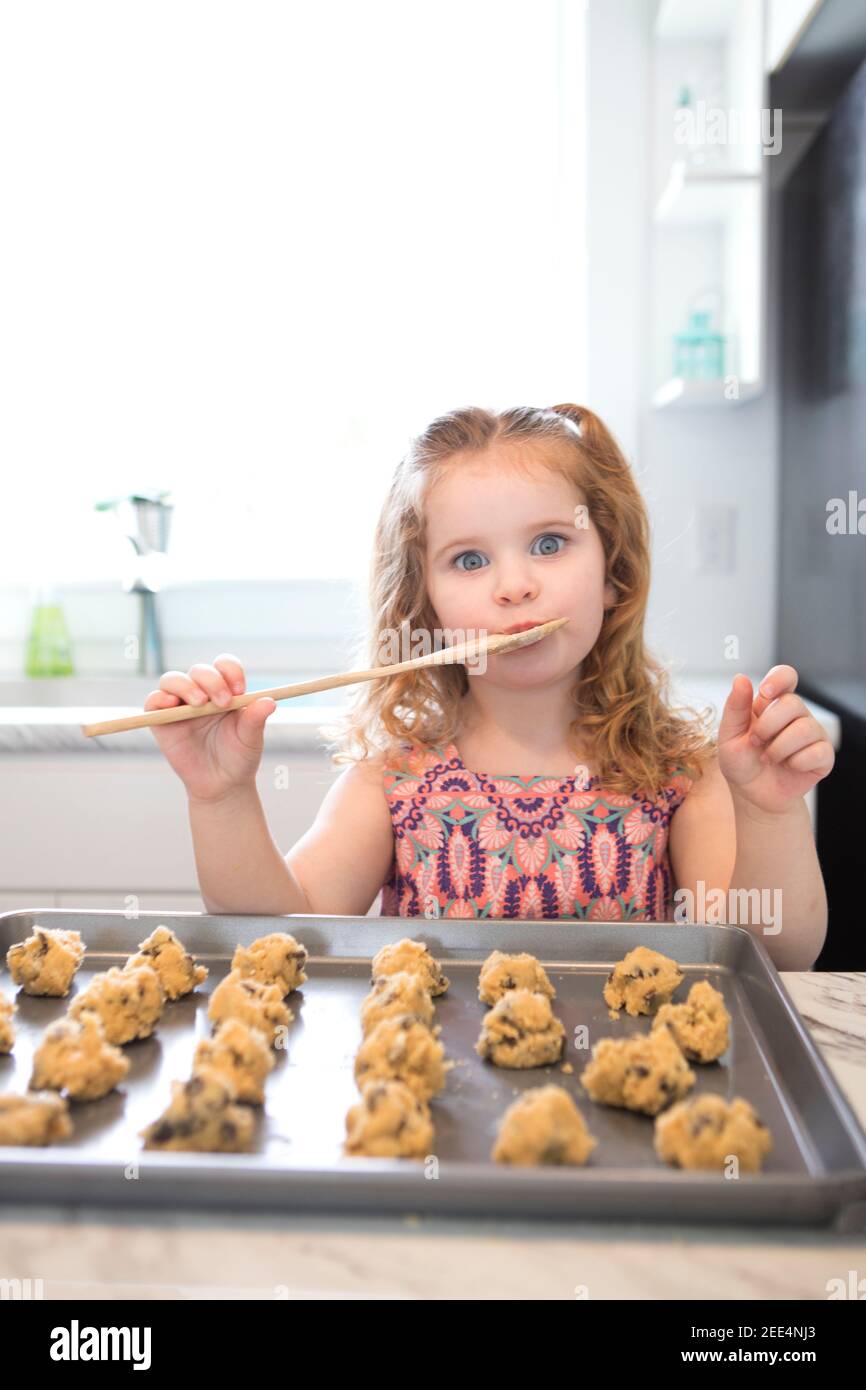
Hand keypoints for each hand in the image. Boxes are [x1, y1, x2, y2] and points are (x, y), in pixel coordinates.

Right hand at [144, 653, 275, 802]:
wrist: (222, 784)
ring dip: (185, 686)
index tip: (240, 689)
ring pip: (172, 680)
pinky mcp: (161, 721)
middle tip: (223, 702)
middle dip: (212, 681)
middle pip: (199, 671)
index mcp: (225, 690)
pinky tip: (171, 704)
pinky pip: (154, 701)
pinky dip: (160, 698)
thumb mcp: (250, 738)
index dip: (230, 671)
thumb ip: (256, 719)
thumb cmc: (239, 757)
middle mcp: (201, 693)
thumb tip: (270, 702)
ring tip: (199, 703)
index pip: (224, 666)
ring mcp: (179, 706)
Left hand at [716, 665, 834, 816]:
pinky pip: (817, 751)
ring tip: (768, 758)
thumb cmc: (741, 763)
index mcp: (772, 704)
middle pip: (793, 702)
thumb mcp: (729, 736)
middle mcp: (795, 714)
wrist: (753, 795)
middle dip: (768, 725)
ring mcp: (812, 734)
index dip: (779, 679)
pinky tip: (788, 766)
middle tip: (755, 741)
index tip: (765, 692)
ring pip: (805, 728)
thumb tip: (741, 678)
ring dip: (779, 748)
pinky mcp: (823, 755)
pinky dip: (797, 762)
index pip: (786, 676)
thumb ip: (734, 708)